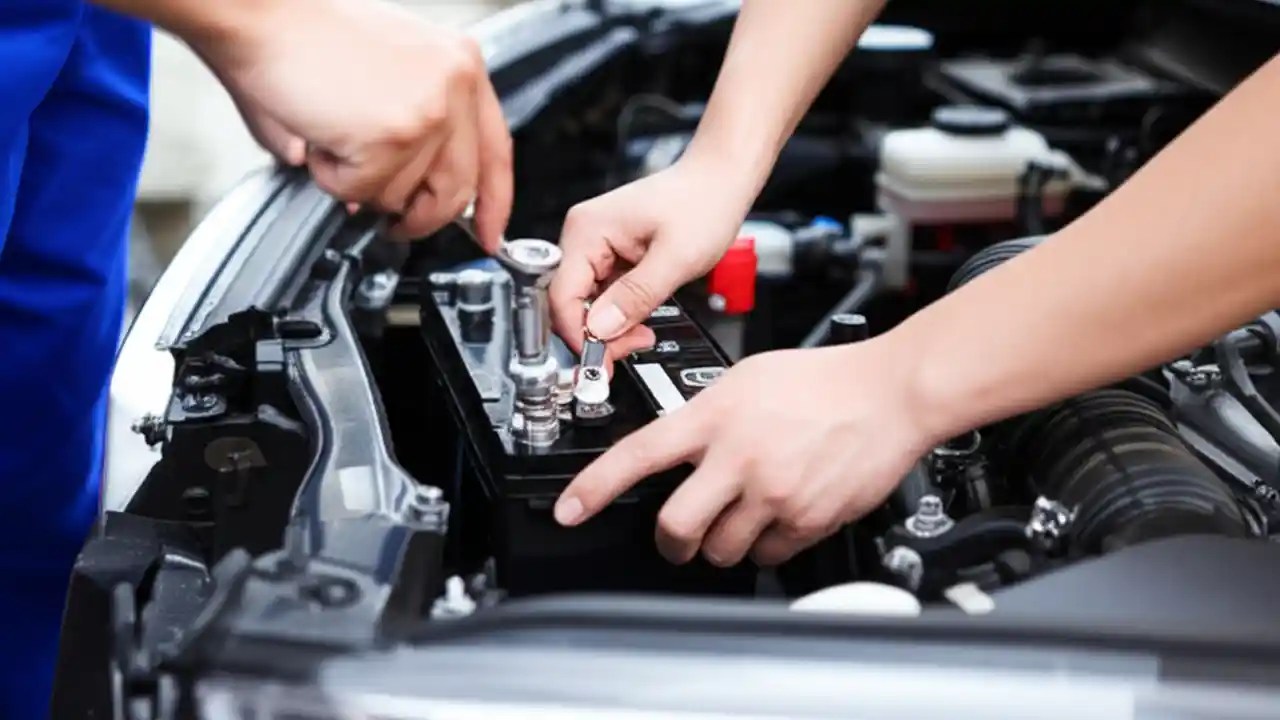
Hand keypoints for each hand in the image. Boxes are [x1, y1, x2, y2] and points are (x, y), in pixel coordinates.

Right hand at [194, 0, 512, 247]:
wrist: (257, 10)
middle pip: (457, 189)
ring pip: (402, 196)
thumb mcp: (390, 71)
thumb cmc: (306, 35)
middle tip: (391, 222)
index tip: (488, 234)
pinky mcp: (390, 138)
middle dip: (419, 218)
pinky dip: (329, 178)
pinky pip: (361, 192)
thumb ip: (416, 132)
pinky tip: (318, 136)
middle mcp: (454, 85)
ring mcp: (426, 113)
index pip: (496, 151)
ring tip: (333, 136)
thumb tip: (407, 200)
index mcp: (461, 63)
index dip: (494, 203)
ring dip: (358, 184)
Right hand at [549, 157, 755, 361]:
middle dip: (597, 334)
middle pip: (571, 303)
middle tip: (629, 349)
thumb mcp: (676, 259)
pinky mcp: (611, 252)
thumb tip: (601, 329)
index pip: (562, 296)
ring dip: (611, 326)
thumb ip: (636, 297)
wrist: (721, 180)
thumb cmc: (704, 202)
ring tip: (641, 333)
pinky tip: (641, 317)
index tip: (601, 363)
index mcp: (588, 230)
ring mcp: (596, 243)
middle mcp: (584, 234)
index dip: (580, 336)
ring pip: (587, 302)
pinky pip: (604, 293)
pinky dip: (619, 313)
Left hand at [553, 341, 937, 566]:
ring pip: (721, 550)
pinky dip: (766, 546)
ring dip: (722, 543)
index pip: (639, 455)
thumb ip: (705, 414)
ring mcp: (773, 493)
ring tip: (742, 515)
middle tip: (676, 538)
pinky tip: (779, 515)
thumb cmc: (822, 380)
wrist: (890, 393)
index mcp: (715, 415)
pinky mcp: (807, 520)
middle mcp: (739, 457)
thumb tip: (677, 445)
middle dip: (670, 542)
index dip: (595, 487)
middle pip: (675, 527)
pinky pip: (768, 555)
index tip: (570, 510)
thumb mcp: (745, 379)